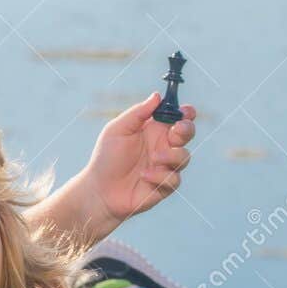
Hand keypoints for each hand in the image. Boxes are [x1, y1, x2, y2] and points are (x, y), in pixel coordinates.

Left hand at [82, 92, 195, 228]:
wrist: (99, 190)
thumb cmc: (106, 158)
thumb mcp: (118, 130)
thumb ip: (138, 113)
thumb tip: (157, 96)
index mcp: (154, 130)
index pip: (177, 117)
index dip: (186, 112)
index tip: (185, 110)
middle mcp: (162, 147)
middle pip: (187, 133)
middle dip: (187, 129)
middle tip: (176, 131)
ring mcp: (165, 167)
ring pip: (184, 157)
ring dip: (171, 156)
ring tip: (152, 159)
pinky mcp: (164, 186)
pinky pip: (174, 179)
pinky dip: (160, 177)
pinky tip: (143, 176)